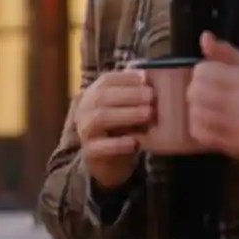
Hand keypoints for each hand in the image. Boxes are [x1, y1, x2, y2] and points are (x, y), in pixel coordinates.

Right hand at [73, 69, 153, 188]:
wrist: (107, 161)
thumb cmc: (120, 129)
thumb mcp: (126, 109)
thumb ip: (135, 96)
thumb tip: (153, 82)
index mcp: (94, 94)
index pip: (106, 81)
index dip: (126, 78)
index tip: (146, 78)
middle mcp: (85, 110)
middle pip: (103, 97)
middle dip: (129, 95)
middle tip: (152, 96)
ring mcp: (85, 130)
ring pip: (101, 118)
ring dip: (126, 114)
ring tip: (148, 114)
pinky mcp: (90, 151)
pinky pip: (101, 147)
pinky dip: (118, 144)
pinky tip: (134, 142)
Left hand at [186, 32, 238, 167]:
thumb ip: (226, 52)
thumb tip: (204, 37)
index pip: (204, 72)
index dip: (201, 71)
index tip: (208, 74)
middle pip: (196, 93)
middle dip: (194, 89)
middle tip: (202, 91)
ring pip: (196, 114)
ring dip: (195, 108)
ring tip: (204, 107)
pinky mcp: (235, 145)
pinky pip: (202, 135)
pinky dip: (198, 127)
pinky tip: (207, 122)